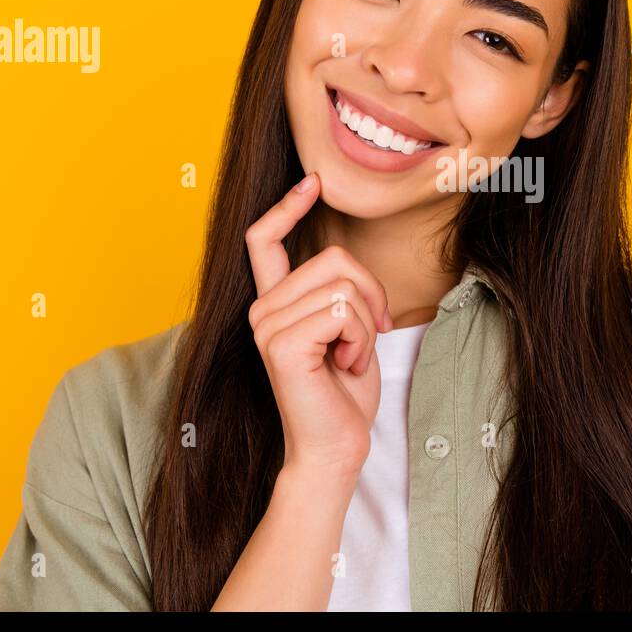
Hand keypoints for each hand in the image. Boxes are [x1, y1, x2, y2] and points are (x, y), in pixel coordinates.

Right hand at [245, 172, 390, 478]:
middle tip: (368, 336)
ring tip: (349, 357)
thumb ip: (339, 293)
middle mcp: (262, 310)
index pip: (265, 240)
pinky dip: (359, 339)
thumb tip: (345, 261)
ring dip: (365, 324)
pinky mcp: (280, 343)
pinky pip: (341, 311)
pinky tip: (344, 366)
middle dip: (369, 294)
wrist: (336, 448)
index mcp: (275, 304)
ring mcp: (266, 325)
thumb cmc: (345, 394)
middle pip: (332, 258)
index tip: (314, 182)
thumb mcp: (347, 331)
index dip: (287, 207)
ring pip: (343, 286)